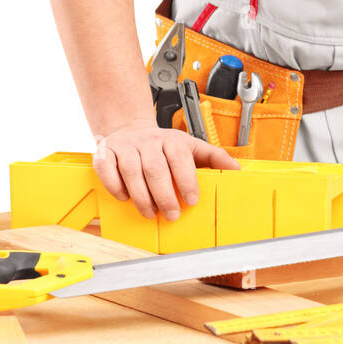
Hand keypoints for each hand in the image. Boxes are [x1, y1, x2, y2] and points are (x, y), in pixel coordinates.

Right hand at [93, 118, 239, 221]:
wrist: (130, 129)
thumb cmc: (164, 144)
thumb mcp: (191, 147)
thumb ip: (214, 158)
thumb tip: (237, 169)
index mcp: (172, 140)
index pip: (180, 158)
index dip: (186, 180)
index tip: (191, 200)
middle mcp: (148, 141)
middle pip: (155, 169)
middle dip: (164, 196)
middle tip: (172, 215)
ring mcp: (125, 146)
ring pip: (132, 172)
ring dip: (142, 197)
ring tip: (151, 213)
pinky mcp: (105, 153)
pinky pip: (107, 170)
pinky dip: (115, 186)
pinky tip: (125, 198)